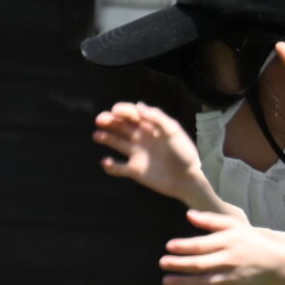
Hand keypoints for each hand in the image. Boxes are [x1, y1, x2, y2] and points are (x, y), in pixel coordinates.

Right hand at [94, 101, 224, 210]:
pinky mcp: (135, 171)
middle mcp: (142, 138)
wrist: (188, 178)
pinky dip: (110, 166)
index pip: (133, 115)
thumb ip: (156, 118)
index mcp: (152, 127)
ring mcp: (137, 154)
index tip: (114, 111)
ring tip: (96, 135)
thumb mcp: (172, 131)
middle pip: (122, 126)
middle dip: (110, 121)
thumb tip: (138, 106)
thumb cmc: (184, 153)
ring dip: (106, 138)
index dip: (123, 111)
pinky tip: (106, 161)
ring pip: (117, 143)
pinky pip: (118, 168)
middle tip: (100, 120)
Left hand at [160, 208, 284, 284]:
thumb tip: (188, 214)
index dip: (184, 246)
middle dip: (179, 264)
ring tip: (165, 280)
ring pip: (203, 281)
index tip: (169, 246)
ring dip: (182, 282)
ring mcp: (230, 277)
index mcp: (228, 242)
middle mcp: (229, 260)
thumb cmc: (249, 240)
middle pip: (200, 264)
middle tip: (162, 263)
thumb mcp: (233, 225)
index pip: (202, 245)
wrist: (274, 263)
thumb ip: (210, 220)